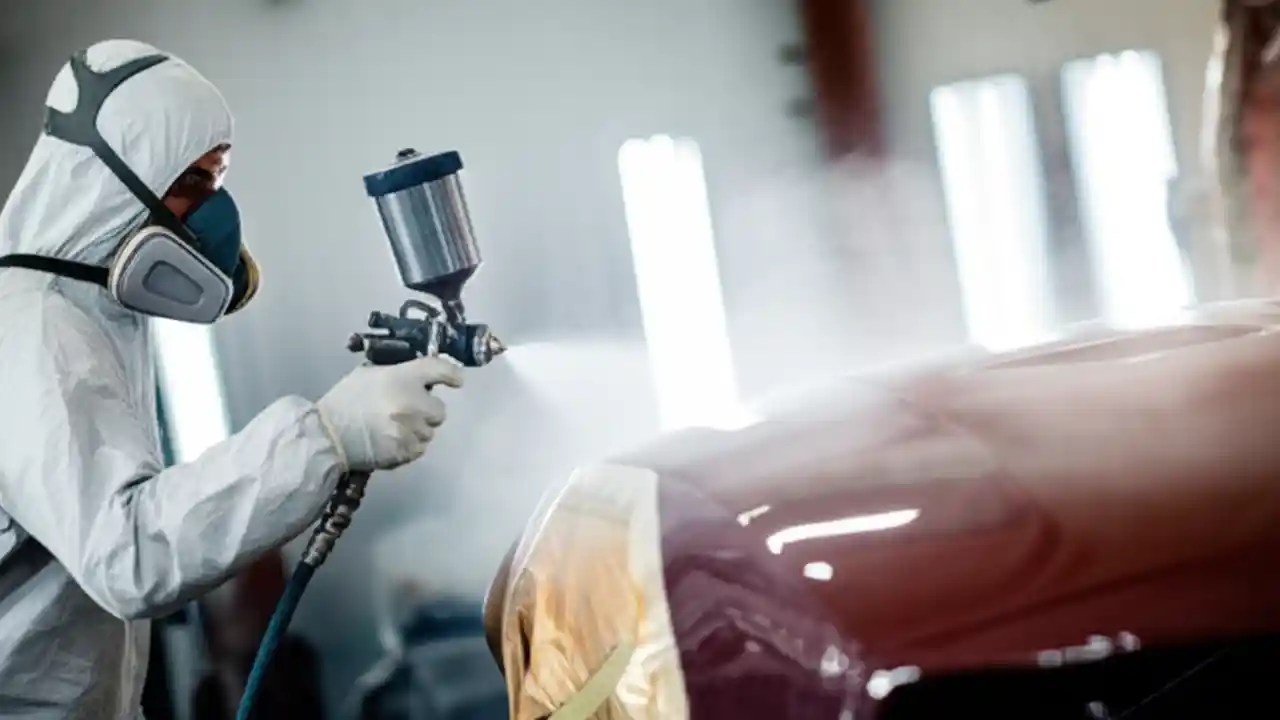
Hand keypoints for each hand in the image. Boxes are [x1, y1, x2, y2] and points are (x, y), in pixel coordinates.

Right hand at [316, 356, 463, 471]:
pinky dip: (409, 446)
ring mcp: (411, 429)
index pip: (439, 369)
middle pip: (439, 411)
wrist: (327, 435)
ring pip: (429, 433)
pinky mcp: (406, 451)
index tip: (457, 381)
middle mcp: (413, 403)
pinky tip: (389, 442)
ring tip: (392, 429)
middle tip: (405, 412)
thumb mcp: (368, 374)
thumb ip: (395, 375)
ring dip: (417, 430)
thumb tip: (413, 379)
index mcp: (403, 378)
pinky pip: (418, 449)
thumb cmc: (345, 401)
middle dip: (426, 411)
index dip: (451, 374)